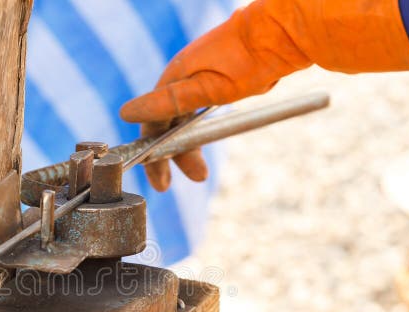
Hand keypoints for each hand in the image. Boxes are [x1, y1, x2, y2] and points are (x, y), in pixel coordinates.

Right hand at [120, 0, 408, 190]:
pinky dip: (200, 132)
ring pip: (184, 121)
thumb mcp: (205, 89)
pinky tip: (208, 139)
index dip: (153, 155)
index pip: (152, 124)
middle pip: (168, 125)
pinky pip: (199, 112)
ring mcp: (199, 79)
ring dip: (191, 147)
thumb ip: (167, 104)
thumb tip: (126, 114)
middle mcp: (181, 79)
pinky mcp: (217, 79)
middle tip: (191, 179)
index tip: (162, 182)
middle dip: (175, 156)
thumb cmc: (246, 59)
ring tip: (202, 173)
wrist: (282, 31)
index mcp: (174, 80)